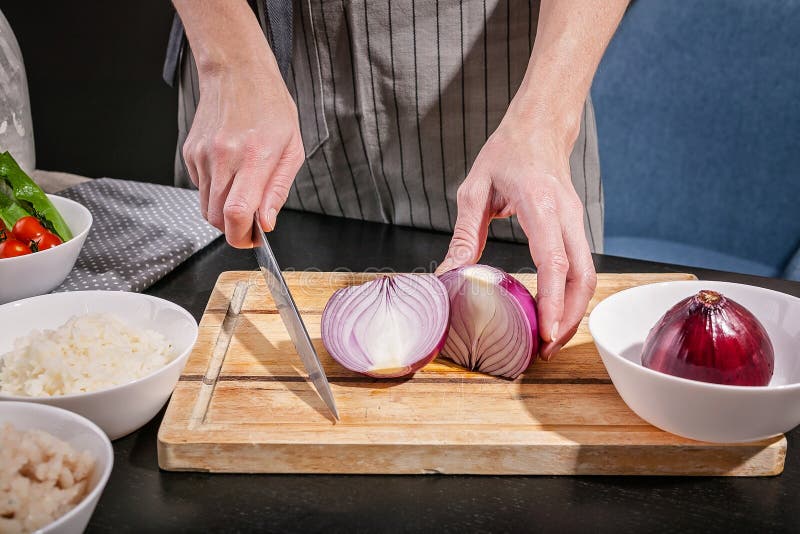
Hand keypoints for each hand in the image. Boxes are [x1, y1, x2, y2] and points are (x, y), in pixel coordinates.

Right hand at [182, 59, 303, 246]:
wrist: (237, 72)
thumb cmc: (271, 107)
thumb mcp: (291, 150)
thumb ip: (277, 190)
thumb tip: (266, 223)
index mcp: (253, 157)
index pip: (236, 212)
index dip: (242, 236)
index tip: (253, 239)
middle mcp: (223, 157)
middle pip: (216, 218)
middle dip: (233, 229)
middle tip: (251, 221)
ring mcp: (202, 155)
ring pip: (205, 207)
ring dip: (223, 211)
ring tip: (242, 190)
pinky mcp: (190, 153)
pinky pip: (200, 188)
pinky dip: (214, 190)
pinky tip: (230, 170)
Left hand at [437, 110, 596, 360]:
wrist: (540, 128)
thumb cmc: (507, 153)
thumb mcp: (474, 190)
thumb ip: (464, 234)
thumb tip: (448, 275)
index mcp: (540, 204)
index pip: (554, 260)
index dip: (552, 299)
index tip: (546, 331)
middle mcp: (566, 216)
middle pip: (583, 277)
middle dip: (568, 318)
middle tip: (545, 349)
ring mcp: (576, 222)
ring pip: (588, 276)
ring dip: (573, 312)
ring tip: (549, 341)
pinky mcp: (576, 228)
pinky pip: (582, 268)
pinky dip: (572, 296)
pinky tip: (553, 313)